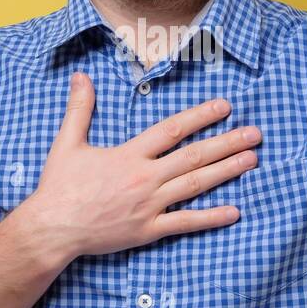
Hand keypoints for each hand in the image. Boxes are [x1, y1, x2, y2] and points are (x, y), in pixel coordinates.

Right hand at [13, 72, 261, 261]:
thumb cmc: (59, 187)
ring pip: (196, 185)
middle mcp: (144, 177)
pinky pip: (185, 223)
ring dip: (227, 171)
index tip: (225, 106)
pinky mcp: (148, 230)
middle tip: (255, 133)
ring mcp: (149, 205)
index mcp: (129, 154)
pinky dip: (211, 217)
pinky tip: (234, 211)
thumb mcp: (67, 143)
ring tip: (252, 160)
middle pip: (194, 156)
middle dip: (227, 142)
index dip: (200, 116)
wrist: (52, 229)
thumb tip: (82, 76)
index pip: (172, 130)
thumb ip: (80, 109)